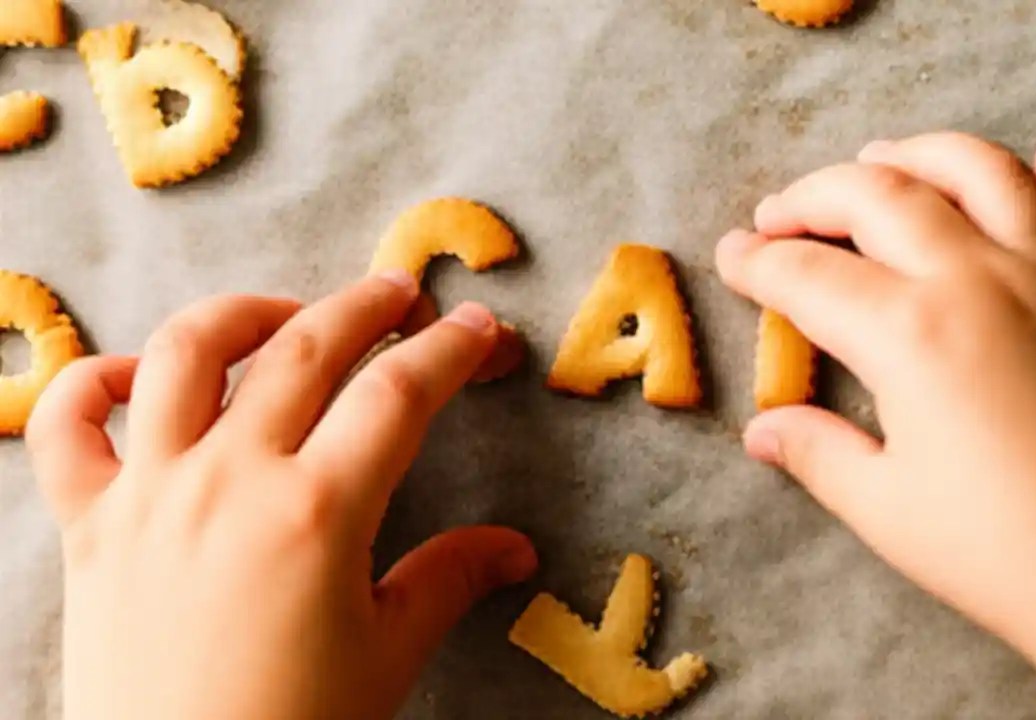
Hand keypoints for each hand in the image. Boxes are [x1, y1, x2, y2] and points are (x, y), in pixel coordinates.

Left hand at [26, 273, 537, 719]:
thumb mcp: (387, 653)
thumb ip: (449, 579)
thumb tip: (516, 550)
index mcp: (316, 512)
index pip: (398, 395)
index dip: (448, 350)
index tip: (478, 329)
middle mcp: (228, 479)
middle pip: (303, 349)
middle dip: (364, 306)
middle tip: (400, 292)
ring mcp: (148, 492)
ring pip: (184, 353)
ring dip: (245, 313)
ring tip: (286, 314)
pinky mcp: (86, 521)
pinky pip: (70, 423)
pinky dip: (98, 378)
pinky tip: (143, 375)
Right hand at [717, 133, 1035, 718]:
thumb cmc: (1000, 555)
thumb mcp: (885, 509)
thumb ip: (818, 453)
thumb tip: (762, 431)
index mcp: (909, 334)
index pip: (809, 277)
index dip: (757, 264)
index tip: (730, 257)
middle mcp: (980, 282)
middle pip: (880, 198)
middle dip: (814, 196)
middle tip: (778, 213)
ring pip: (986, 175)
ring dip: (922, 154)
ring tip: (882, 157)